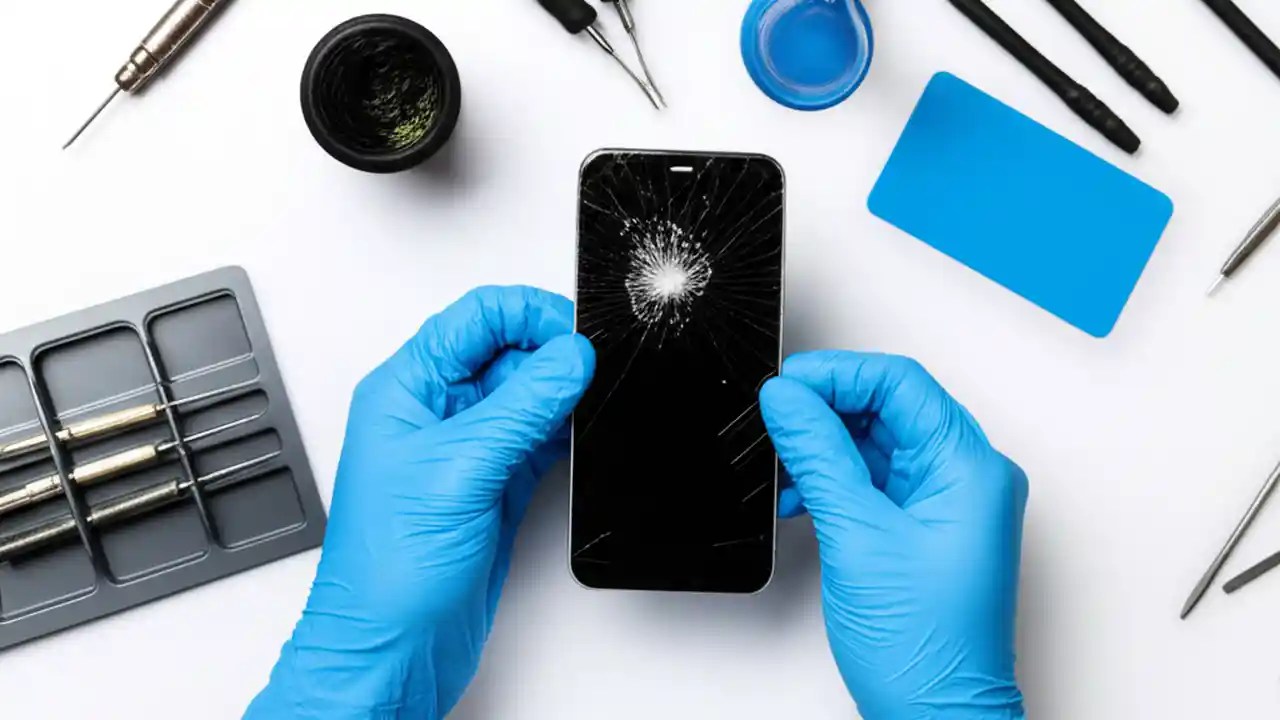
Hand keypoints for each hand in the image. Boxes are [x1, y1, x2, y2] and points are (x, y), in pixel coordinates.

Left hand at [246, 286, 594, 718]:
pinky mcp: (494, 488)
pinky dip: (564, 434)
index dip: (528, 313)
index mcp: (406, 390)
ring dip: (562, 394)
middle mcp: (435, 415)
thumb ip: (520, 407)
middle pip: (506, 350)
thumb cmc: (387, 571)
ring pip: (528, 396)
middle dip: (552, 353)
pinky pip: (538, 440)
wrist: (393, 651)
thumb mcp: (458, 470)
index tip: (573, 333)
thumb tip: (569, 356)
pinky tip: (581, 437)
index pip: (475, 318)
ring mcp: (468, 452)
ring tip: (588, 404)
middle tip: (589, 370)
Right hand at [759, 352, 1027, 719]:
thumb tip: (788, 399)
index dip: (839, 375)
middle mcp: (968, 479)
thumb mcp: (857, 536)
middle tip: (778, 417)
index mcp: (971, 470)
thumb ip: (819, 456)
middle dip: (828, 409)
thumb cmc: (924, 648)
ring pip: (879, 442)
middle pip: (891, 408)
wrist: (934, 715)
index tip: (789, 384)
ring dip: (827, 446)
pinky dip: (835, 478)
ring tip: (785, 462)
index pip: (903, 385)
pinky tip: (802, 493)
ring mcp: (948, 504)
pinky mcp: (924, 527)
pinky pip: (876, 479)